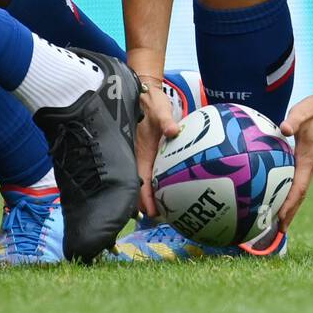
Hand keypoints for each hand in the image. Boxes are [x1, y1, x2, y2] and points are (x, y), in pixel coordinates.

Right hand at [135, 83, 179, 217]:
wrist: (143, 93)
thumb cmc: (152, 102)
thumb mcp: (160, 110)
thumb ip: (166, 121)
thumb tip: (174, 131)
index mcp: (141, 152)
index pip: (141, 180)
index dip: (144, 197)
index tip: (151, 212)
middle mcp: (139, 157)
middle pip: (139, 186)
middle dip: (144, 204)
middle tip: (158, 219)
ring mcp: (141, 155)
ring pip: (141, 181)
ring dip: (146, 196)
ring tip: (159, 212)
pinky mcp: (146, 152)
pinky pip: (147, 172)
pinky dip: (151, 184)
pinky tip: (163, 190)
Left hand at [278, 88, 312, 227]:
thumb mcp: (301, 113)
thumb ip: (293, 121)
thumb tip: (285, 127)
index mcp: (308, 159)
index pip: (298, 189)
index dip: (289, 206)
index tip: (280, 221)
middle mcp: (310, 165)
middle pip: (299, 196)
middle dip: (289, 214)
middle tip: (278, 231)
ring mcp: (311, 162)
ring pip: (300, 189)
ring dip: (291, 205)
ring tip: (279, 219)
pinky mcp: (309, 157)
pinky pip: (299, 179)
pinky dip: (292, 191)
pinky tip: (281, 191)